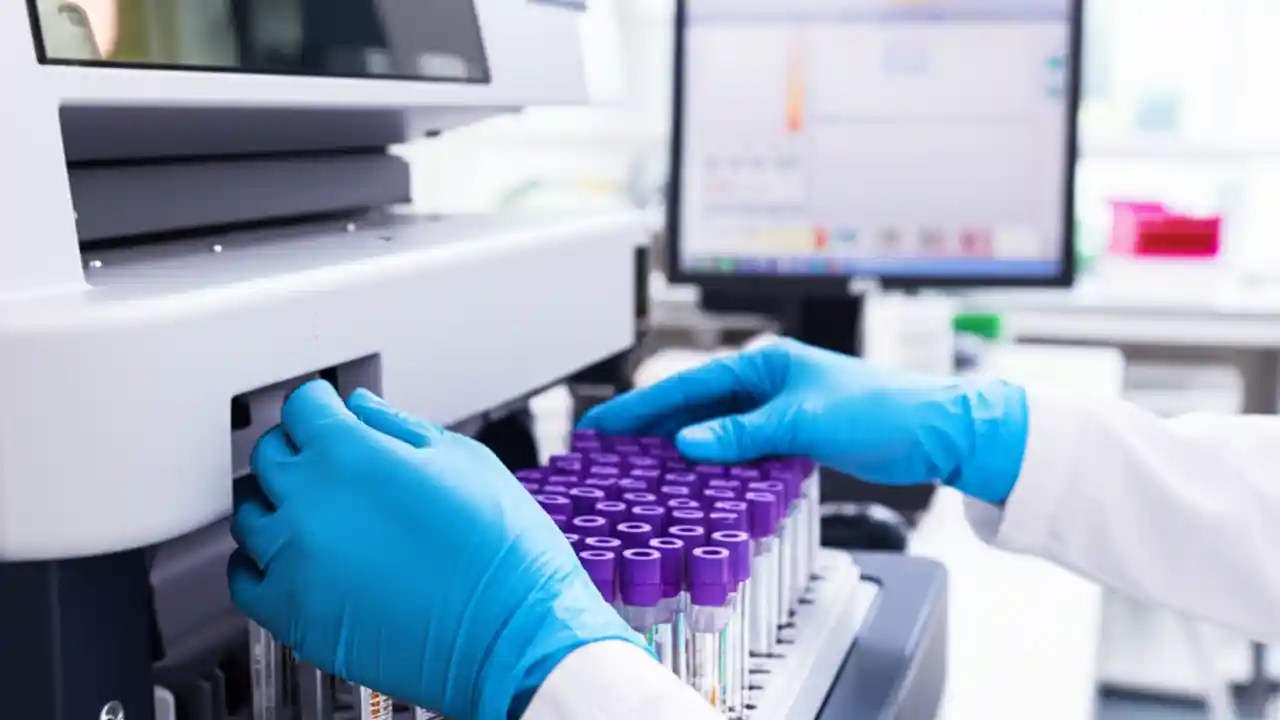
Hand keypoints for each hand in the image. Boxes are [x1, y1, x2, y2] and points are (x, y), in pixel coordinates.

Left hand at [229, 381, 641, 718]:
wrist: (513, 635)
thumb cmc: (502, 551)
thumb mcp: (464, 460)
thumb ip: (398, 427)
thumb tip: (361, 410)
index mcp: (351, 454)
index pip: (302, 407)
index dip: (319, 404)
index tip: (327, 411)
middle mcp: (309, 503)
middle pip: (270, 455)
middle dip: (297, 448)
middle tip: (328, 460)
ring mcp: (294, 561)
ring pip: (250, 516)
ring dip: (276, 504)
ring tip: (311, 511)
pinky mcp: (292, 615)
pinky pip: (245, 579)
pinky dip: (260, 563)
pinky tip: (287, 558)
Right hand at [580, 338, 1027, 503]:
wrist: (939, 432)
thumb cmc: (884, 411)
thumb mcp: (805, 422)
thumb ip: (744, 434)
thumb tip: (689, 443)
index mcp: (766, 364)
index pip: (690, 383)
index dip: (645, 404)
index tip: (608, 422)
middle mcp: (767, 383)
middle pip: (695, 405)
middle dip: (651, 426)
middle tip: (609, 450)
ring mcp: (779, 410)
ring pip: (715, 429)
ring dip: (680, 447)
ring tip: (639, 470)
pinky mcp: (793, 436)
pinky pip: (740, 448)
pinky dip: (716, 463)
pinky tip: (696, 481)